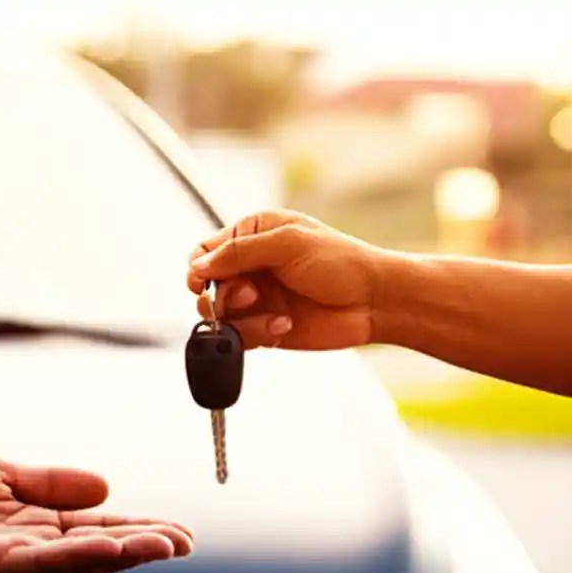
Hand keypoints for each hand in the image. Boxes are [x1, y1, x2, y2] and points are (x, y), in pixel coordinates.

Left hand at [0, 452, 192, 572]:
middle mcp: (32, 549)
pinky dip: (76, 556)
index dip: (139, 528)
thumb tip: (104, 483)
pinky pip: (40, 562)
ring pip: (78, 561)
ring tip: (162, 546)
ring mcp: (13, 562)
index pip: (99, 528)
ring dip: (121, 554)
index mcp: (37, 525)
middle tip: (184, 543)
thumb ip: (49, 481)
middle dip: (142, 547)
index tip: (181, 531)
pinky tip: (108, 547)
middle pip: (99, 550)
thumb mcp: (3, 472)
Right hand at [186, 210, 392, 349]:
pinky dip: (258, 334)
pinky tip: (284, 326)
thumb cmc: (341, 262)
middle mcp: (251, 267)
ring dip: (244, 319)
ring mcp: (258, 298)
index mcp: (253, 235)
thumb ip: (238, 252)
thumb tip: (199, 265)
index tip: (201, 283)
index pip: (205, 250)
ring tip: (274, 316)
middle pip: (208, 287)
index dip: (198, 268)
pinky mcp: (265, 326)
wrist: (374, 301)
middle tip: (251, 295)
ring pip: (222, 316)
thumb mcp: (286, 245)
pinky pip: (241, 337)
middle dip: (225, 296)